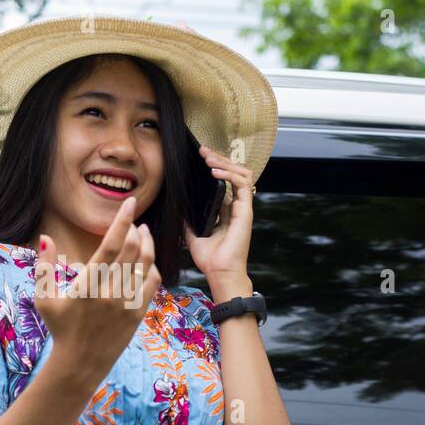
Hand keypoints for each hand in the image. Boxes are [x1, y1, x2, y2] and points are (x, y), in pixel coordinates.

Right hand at [33, 197, 161, 386]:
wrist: (79, 364)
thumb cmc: (60, 328)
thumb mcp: (44, 298)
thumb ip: (44, 267)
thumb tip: (46, 237)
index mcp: (88, 285)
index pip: (111, 244)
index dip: (123, 220)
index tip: (131, 203)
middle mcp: (110, 293)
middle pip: (132, 250)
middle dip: (136, 230)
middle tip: (135, 221)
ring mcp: (127, 304)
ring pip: (145, 265)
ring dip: (148, 245)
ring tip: (144, 234)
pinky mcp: (137, 314)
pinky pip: (152, 284)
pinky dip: (151, 267)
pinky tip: (146, 261)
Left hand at [183, 145, 253, 281]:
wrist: (220, 274)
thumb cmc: (210, 260)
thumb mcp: (192, 236)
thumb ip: (188, 222)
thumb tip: (178, 210)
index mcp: (226, 211)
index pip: (225, 180)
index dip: (215, 166)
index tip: (200, 157)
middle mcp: (237, 207)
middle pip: (234, 173)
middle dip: (219, 159)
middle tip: (203, 151)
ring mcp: (243, 208)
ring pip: (243, 174)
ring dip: (226, 163)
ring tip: (209, 158)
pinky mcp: (246, 211)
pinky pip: (244, 184)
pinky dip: (230, 174)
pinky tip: (214, 171)